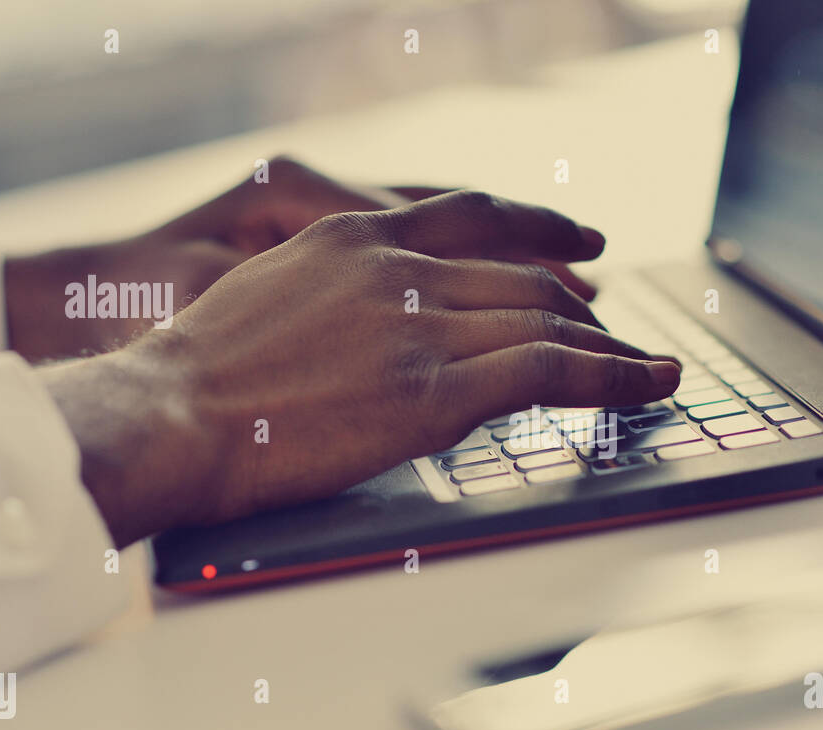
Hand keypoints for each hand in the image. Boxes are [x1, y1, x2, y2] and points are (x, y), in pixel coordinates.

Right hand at [4, 158, 596, 360]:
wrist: (166, 416)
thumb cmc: (196, 378)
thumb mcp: (271, 299)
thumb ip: (341, 296)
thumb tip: (382, 325)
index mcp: (355, 238)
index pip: (473, 220)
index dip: (538, 232)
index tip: (578, 245)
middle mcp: (397, 267)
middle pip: (521, 278)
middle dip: (580, 307)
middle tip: (620, 328)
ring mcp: (420, 326)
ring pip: (547, 323)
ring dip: (612, 347)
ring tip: (655, 366)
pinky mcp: (437, 390)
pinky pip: (551, 373)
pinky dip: (614, 378)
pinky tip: (651, 384)